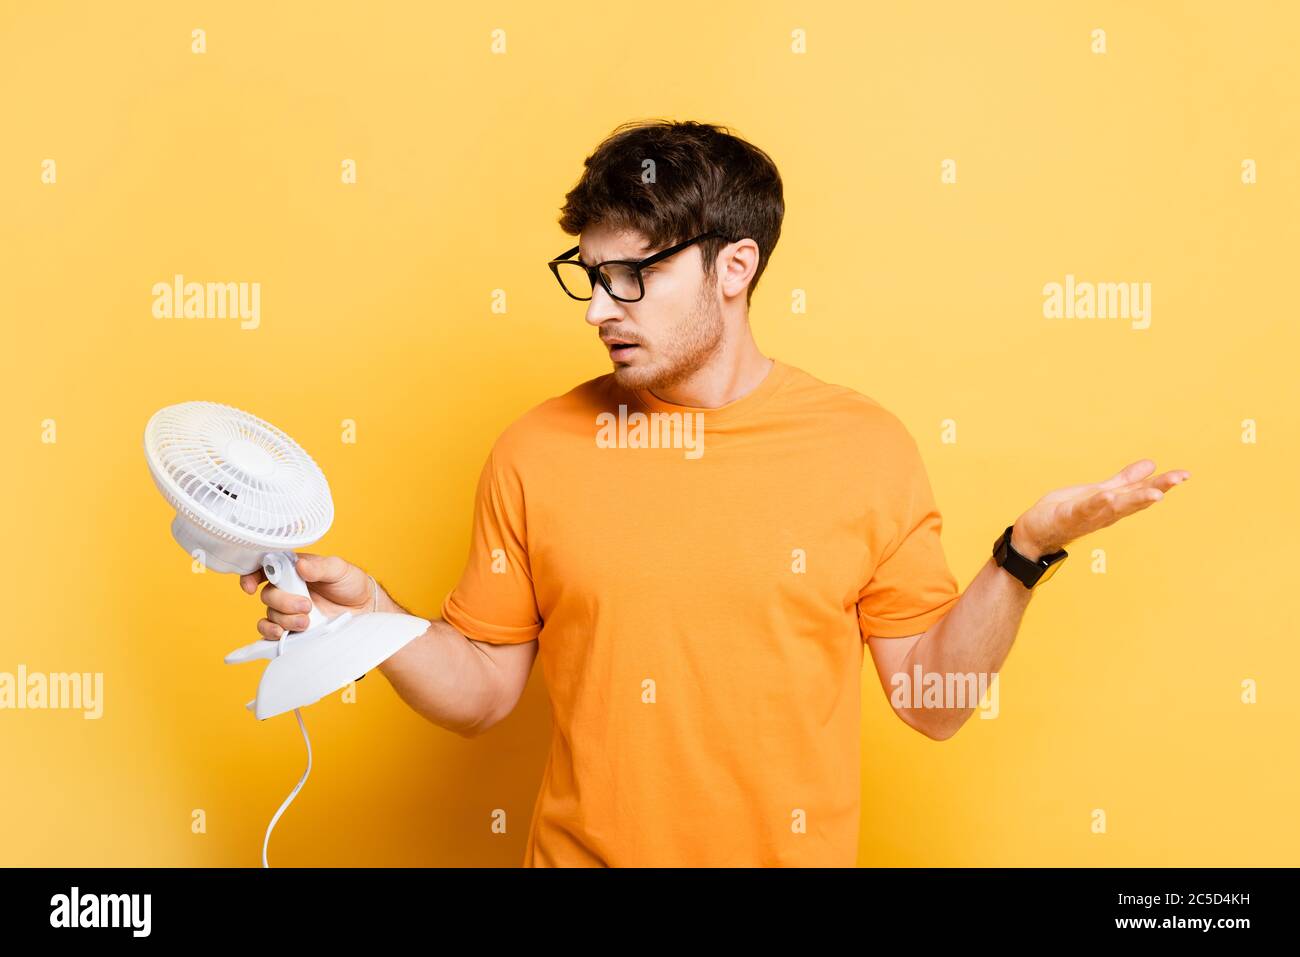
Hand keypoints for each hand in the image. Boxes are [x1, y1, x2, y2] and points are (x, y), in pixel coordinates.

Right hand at [239, 552, 372, 639]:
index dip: (252, 575)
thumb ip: (320, 566)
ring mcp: (289, 610)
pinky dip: (271, 633)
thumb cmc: (351, 584)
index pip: (265, 568)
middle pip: (268, 595)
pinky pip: (270, 631)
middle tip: (306, 606)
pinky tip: (283, 634)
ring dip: (285, 619)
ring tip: (307, 621)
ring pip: (270, 614)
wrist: (365, 610)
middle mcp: (288, 589)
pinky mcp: (292, 627)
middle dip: (283, 602)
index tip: (251, 585)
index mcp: (294, 570)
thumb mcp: (339, 569)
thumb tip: (300, 565)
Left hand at [1013, 459, 1190, 558]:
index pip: (1142, 491)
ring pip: (1116, 506)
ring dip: (1135, 500)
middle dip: (1157, 489)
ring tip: (1154, 493)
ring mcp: (1089, 515)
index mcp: (1114, 503)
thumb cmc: (1067, 512)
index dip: (1163, 483)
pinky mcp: (1069, 516)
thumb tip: (1151, 464)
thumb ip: (1124, 480)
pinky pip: (1085, 509)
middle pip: (1135, 499)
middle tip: (1179, 478)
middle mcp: (1106, 512)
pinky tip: (1107, 495)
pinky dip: (1097, 503)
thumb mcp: (1098, 491)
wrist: (1036, 532)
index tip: (1184, 474)